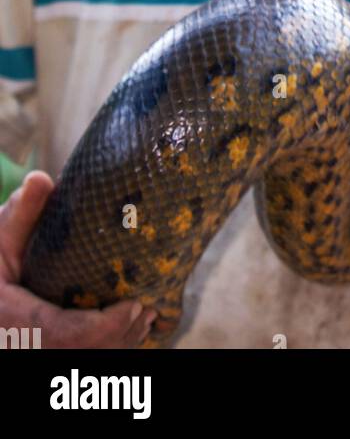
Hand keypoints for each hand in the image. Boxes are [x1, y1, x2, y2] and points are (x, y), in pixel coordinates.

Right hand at [0, 170, 156, 348]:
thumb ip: (21, 213)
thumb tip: (41, 179)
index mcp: (14, 317)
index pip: (65, 334)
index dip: (104, 327)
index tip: (135, 306)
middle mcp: (22, 342)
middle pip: (80, 352)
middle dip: (117, 336)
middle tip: (146, 310)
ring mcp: (31, 350)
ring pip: (80, 360)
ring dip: (116, 344)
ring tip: (144, 318)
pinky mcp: (40, 349)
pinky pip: (76, 357)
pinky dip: (104, 348)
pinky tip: (126, 330)